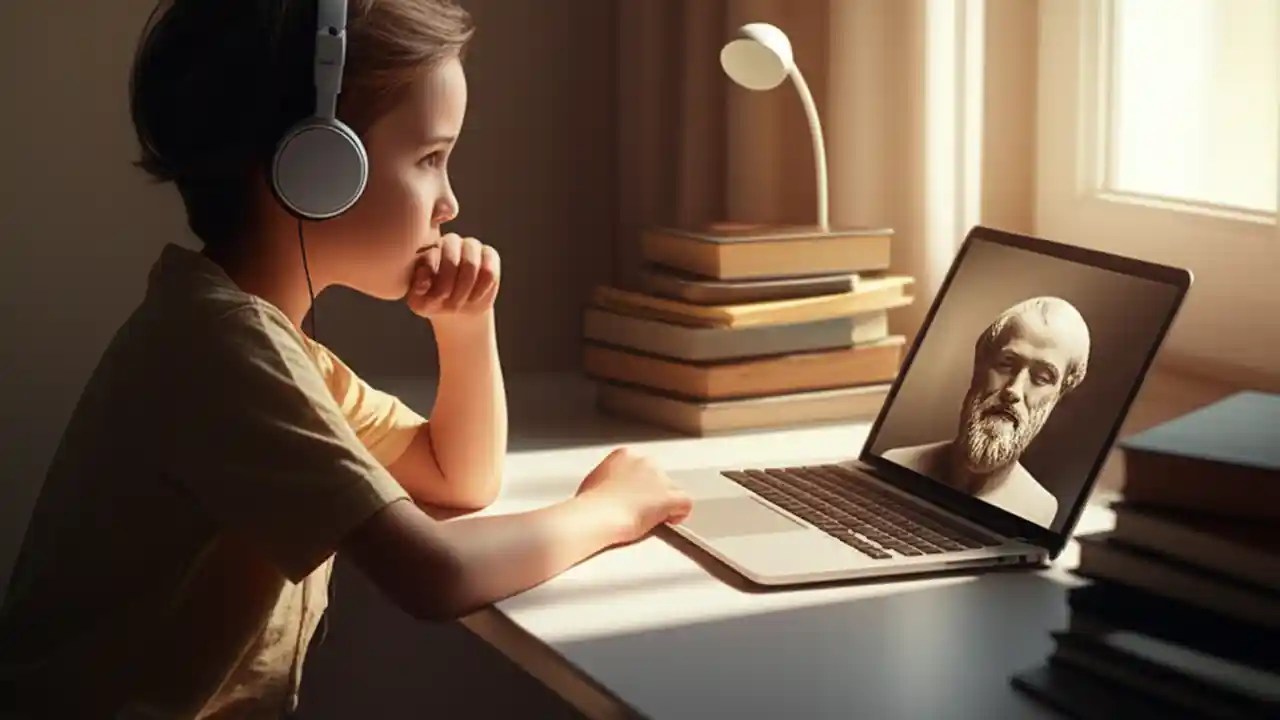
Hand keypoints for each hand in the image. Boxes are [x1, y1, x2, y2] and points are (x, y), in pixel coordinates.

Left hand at [407, 233, 500, 318]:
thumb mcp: (419, 301)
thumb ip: (417, 291)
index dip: (432, 282)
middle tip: (448, 306)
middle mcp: (449, 241)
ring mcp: (471, 245)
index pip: (431, 257)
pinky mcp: (489, 254)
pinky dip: (482, 290)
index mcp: (427, 248)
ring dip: (465, 291)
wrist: (456, 308)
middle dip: (449, 289)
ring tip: (460, 303)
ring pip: (471, 265)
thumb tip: (424, 283)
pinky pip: (489, 272)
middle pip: (451, 261)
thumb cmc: (431, 301)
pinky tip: (474, 298)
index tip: (434, 300)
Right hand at [575, 448, 692, 544]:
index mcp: (625, 455)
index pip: (643, 468)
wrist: (595, 516)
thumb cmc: (589, 505)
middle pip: (659, 478)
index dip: (640, 485)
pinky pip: (685, 504)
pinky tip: (668, 522)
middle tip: (641, 511)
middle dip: (653, 494)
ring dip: (664, 504)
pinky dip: (679, 514)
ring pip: (672, 490)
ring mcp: (659, 478)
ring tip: (649, 520)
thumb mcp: (594, 481)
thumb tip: (612, 488)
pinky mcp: (669, 497)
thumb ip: (610, 478)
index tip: (634, 497)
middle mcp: (645, 462)